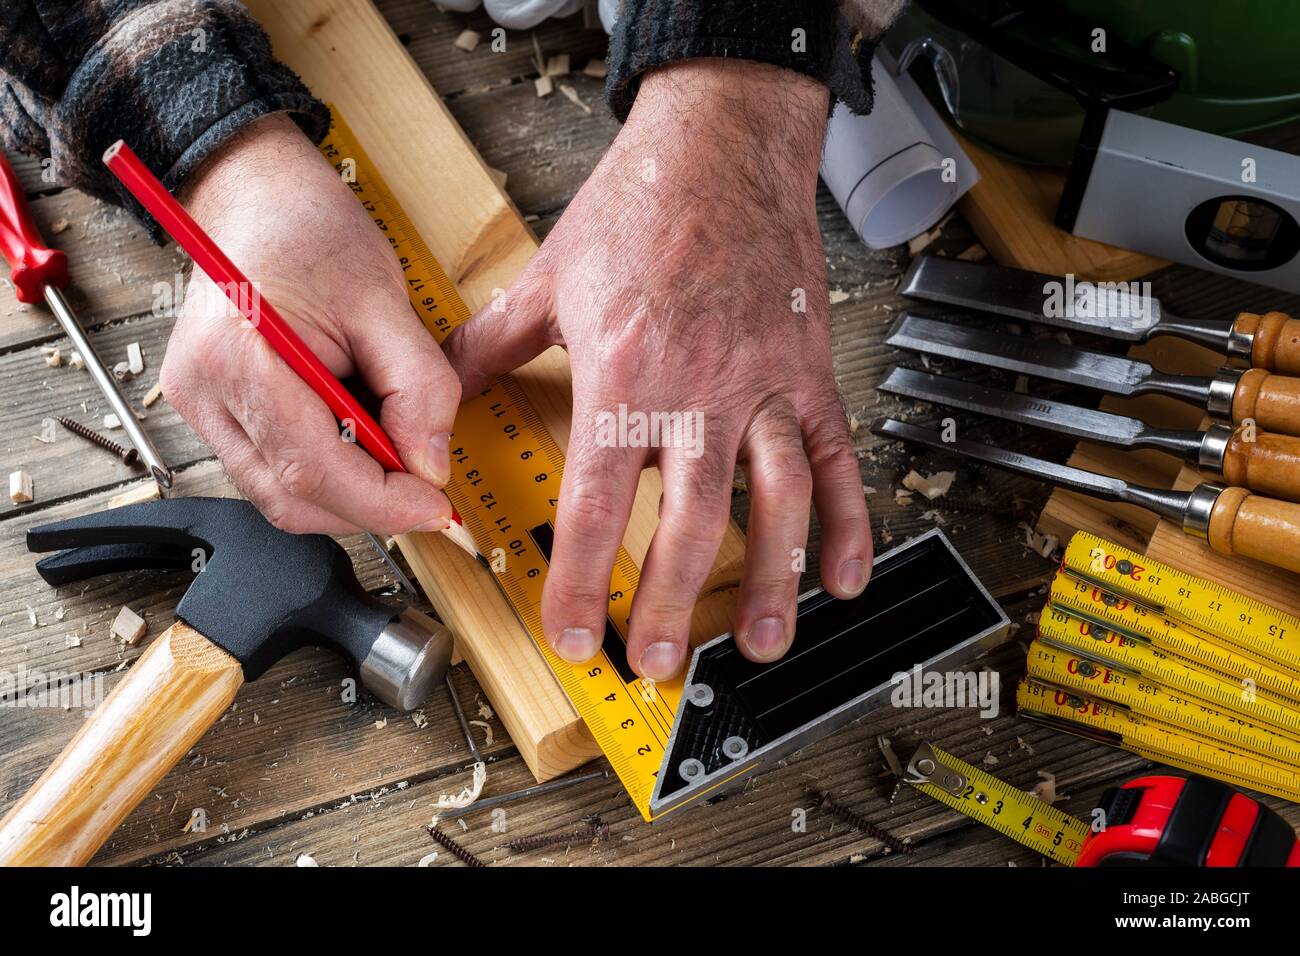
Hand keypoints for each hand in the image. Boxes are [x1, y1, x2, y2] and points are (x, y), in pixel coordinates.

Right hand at [162, 113, 459, 534]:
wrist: (256, 195)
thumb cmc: (311, 230)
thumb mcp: (387, 303)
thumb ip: (419, 389)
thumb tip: (430, 467)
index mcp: (240, 358)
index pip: (313, 470)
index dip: (383, 502)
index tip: (437, 507)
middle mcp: (203, 391)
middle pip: (293, 498)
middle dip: (369, 505)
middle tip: (427, 487)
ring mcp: (198, 405)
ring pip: (281, 496)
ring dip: (349, 494)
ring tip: (392, 446)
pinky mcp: (211, 411)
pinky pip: (272, 472)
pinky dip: (326, 473)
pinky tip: (358, 436)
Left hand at [443, 60, 871, 679]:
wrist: (720, 144)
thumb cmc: (639, 208)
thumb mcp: (547, 278)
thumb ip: (487, 349)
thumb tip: (431, 395)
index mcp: (624, 370)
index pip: (594, 501)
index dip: (579, 578)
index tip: (572, 632)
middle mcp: (699, 386)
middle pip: (685, 519)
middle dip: (669, 601)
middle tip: (657, 660)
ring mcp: (763, 382)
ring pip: (773, 499)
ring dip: (770, 579)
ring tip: (759, 642)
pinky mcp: (808, 372)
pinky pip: (835, 456)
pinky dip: (851, 519)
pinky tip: (847, 575)